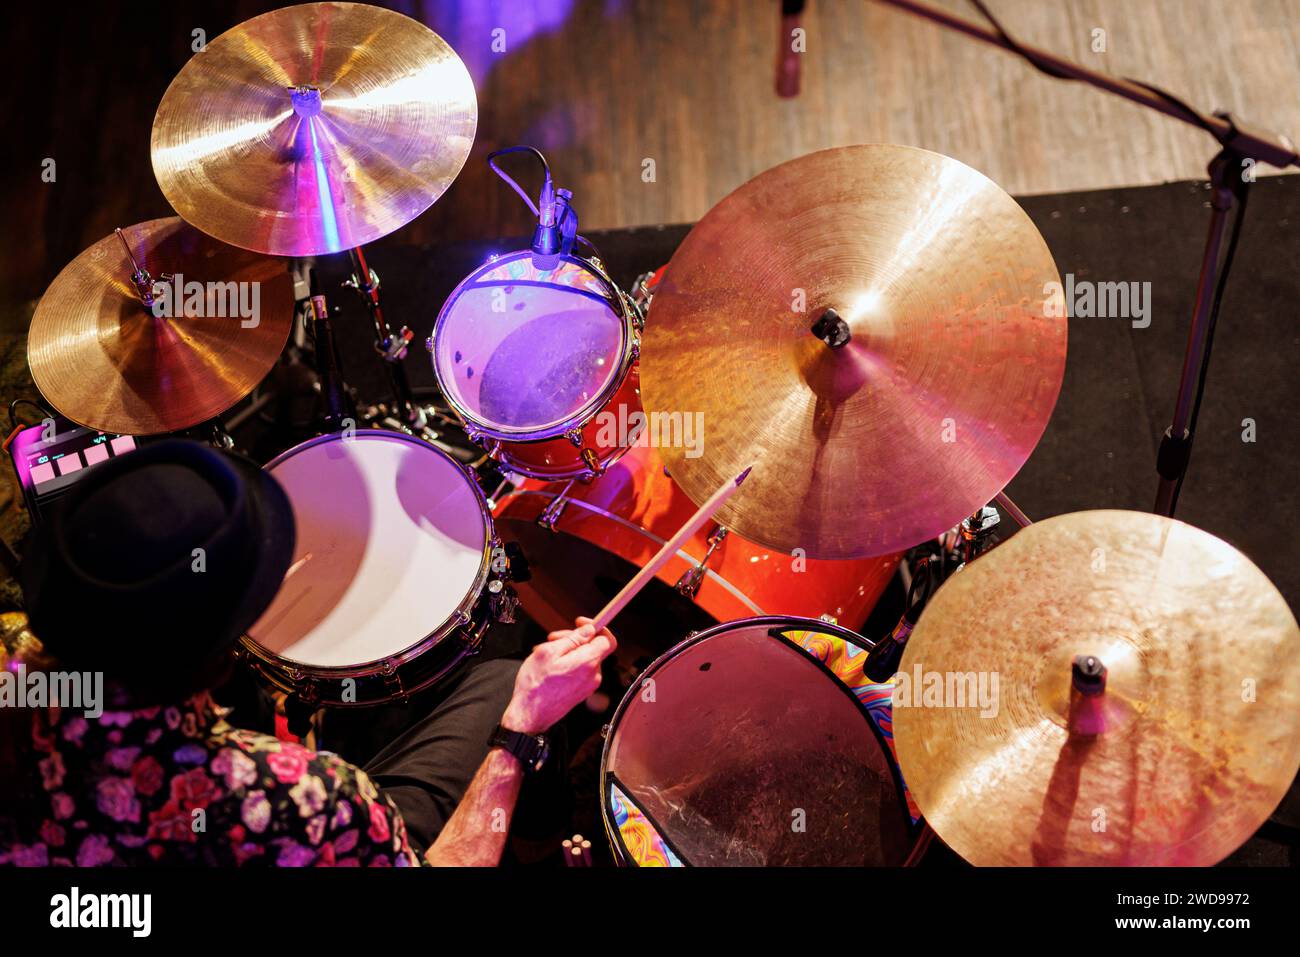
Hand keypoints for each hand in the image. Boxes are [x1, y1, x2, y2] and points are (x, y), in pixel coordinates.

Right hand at [501, 620, 616, 734]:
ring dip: (567, 651)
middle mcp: (593, 675)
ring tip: (547, 654)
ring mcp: (589, 685)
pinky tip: (551, 666)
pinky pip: (580, 670)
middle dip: (574, 638)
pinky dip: (568, 663)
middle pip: (593, 647)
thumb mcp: (548, 652)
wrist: (530, 714)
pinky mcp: (582, 692)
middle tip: (553, 638)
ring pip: (584, 658)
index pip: (608, 639)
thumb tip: (589, 629)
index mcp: (588, 663)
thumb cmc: (536, 685)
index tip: (581, 623)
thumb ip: (572, 638)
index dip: (597, 627)